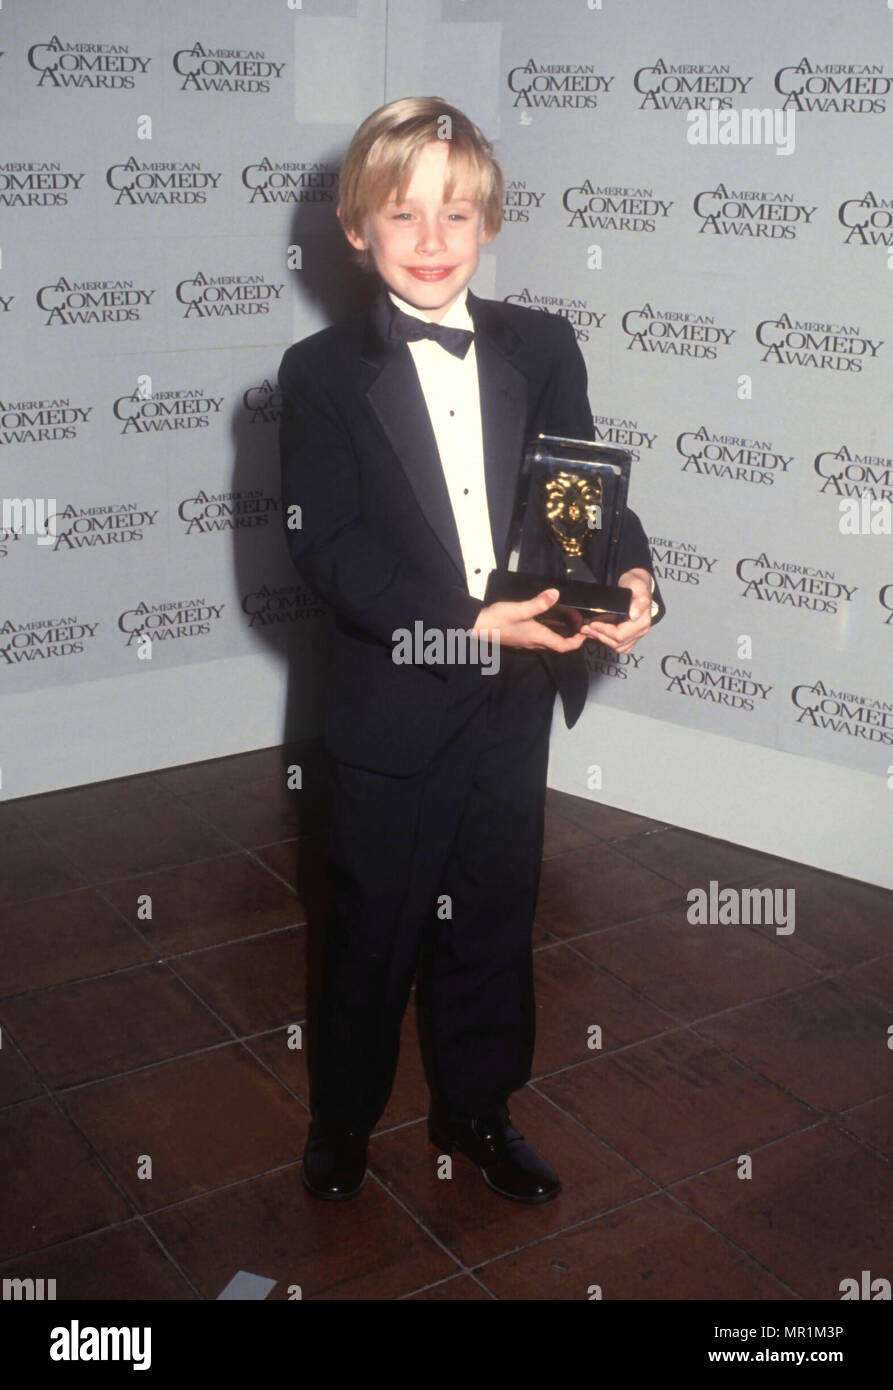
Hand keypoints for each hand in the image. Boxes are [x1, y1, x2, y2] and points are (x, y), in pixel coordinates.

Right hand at [473, 588, 587, 651]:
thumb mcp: (520, 609)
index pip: (564, 646)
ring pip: (548, 641)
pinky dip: (548, 631)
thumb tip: (556, 593)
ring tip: (565, 620)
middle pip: (558, 644)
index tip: (585, 633)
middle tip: (577, 622)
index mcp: (538, 637)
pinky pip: (539, 638)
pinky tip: (546, 620)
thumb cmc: (499, 619)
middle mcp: (534, 643)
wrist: (477, 626)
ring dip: (559, 633)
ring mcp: (526, 642)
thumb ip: (539, 603)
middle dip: (570, 635)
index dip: (577, 642)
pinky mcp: (519, 638)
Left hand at [579, 568, 653, 653]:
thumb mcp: (638, 587)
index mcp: (642, 623)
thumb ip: (639, 601)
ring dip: (600, 639)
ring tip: (588, 631)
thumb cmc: (636, 585)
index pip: (620, 635)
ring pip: (616, 647)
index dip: (604, 631)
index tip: (592, 624)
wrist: (636, 584)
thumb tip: (633, 615)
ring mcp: (635, 635)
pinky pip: (617, 645)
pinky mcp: (629, 636)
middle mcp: (640, 631)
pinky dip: (605, 641)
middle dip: (599, 636)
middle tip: (585, 628)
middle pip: (617, 644)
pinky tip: (596, 633)